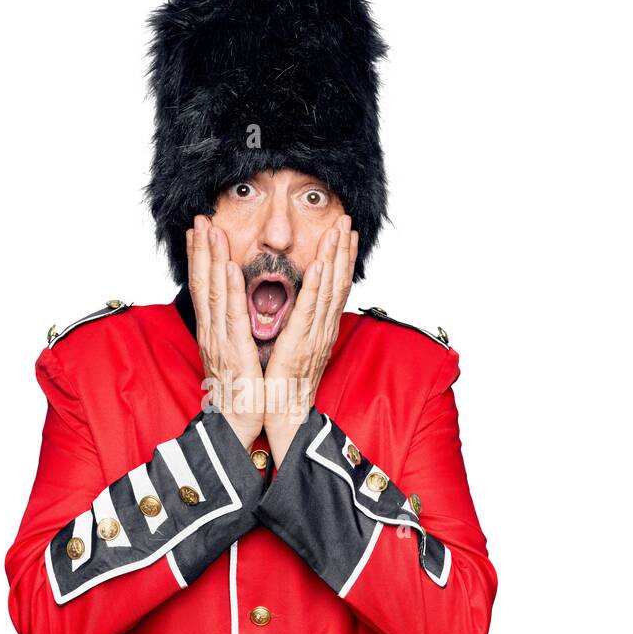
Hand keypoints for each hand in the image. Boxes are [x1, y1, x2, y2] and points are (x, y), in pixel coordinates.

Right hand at [187, 214, 264, 449]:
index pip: (203, 287)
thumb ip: (231, 331)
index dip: (200, 257)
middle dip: (201, 249)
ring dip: (212, 259)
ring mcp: (220, 340)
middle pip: (203, 283)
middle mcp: (212, 332)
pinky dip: (229, 290)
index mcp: (213, 332)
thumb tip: (233, 311)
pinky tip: (228, 268)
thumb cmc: (240, 393)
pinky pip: (231, 316)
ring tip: (211, 230)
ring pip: (214, 292)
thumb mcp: (234, 354)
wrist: (236, 424)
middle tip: (200, 218)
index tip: (198, 231)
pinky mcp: (234, 351)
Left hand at [263, 214, 357, 465]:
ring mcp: (314, 334)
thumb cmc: (287, 384)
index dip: (343, 259)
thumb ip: (302, 324)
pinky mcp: (300, 342)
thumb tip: (304, 306)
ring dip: (335, 258)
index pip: (335, 287)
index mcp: (320, 328)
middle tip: (348, 221)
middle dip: (343, 249)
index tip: (347, 234)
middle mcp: (322, 328)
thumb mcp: (297, 346)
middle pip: (338, 282)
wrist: (284, 412)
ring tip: (340, 231)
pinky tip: (323, 265)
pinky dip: (318, 286)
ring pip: (329, 290)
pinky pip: (311, 310)